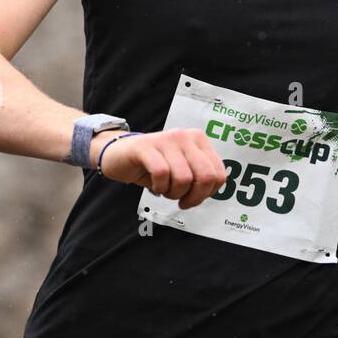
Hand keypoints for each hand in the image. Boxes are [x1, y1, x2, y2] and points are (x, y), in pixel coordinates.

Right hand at [95, 128, 227, 210]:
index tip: (193, 197)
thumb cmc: (153, 165)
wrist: (119, 155)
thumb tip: (211, 191)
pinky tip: (154, 186)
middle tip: (181, 201)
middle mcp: (185, 136)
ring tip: (164, 189)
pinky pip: (161, 173)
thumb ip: (200, 175)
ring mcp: (165, 139)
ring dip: (173, 193)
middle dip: (194, 197)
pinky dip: (159, 187)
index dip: (207, 194)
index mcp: (199, 140)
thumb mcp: (182, 168)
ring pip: (183, 178)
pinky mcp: (145, 146)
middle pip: (205, 176)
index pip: (219, 174)